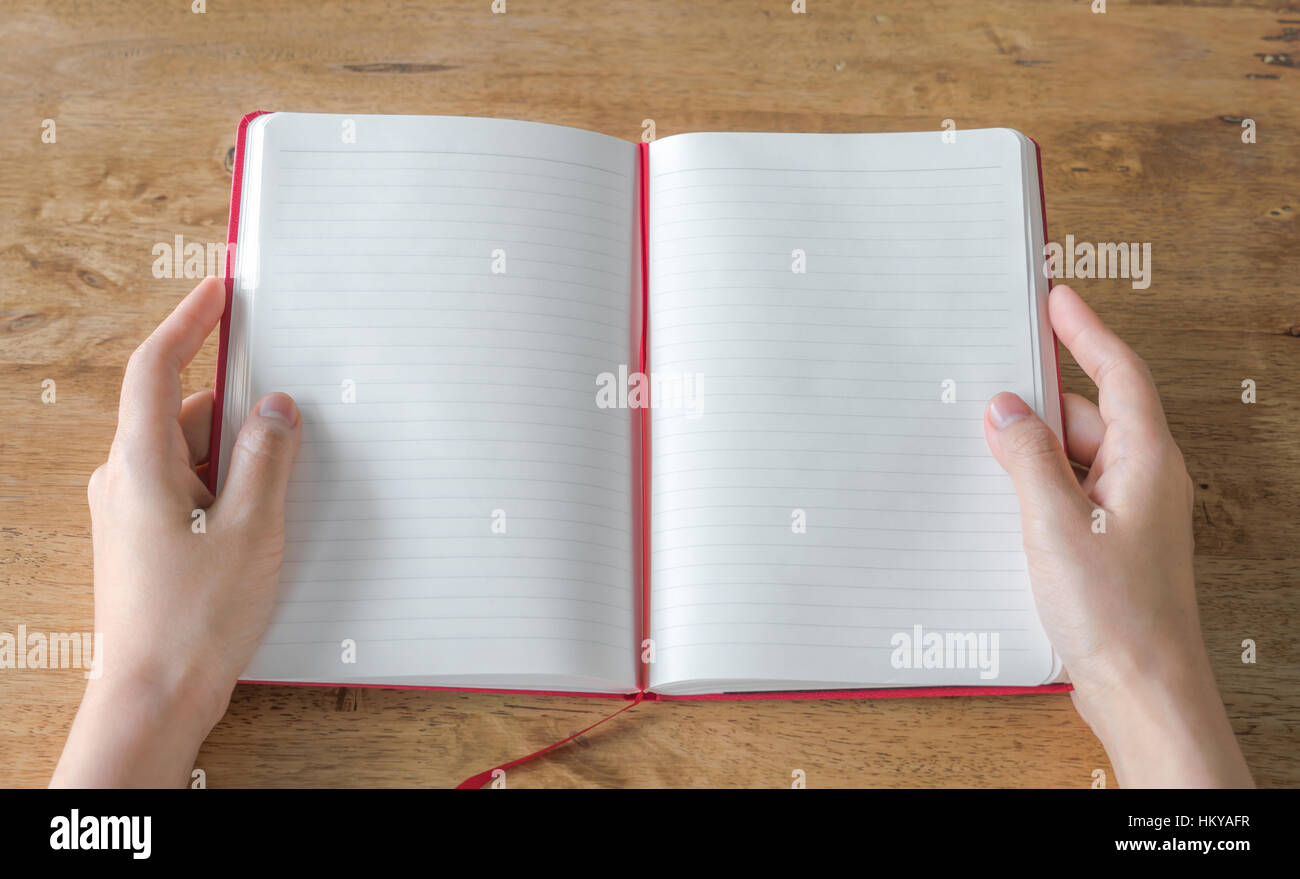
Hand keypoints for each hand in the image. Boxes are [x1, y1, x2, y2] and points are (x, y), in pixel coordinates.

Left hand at [51, 277, 301, 787]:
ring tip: (280, 483)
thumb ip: (268, 459)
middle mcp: (124, 480)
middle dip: (234, 405)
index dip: (189, 321)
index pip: (156, 367)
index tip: (219, 291)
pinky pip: (186, 487)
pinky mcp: (144, 539)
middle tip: (286, 409)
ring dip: (234, 454)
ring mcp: (130, 511)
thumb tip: (277, 408)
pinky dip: (224, 484)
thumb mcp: (253, 529)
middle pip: (180, 411)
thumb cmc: (196, 620)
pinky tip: (261, 514)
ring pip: (187, 453)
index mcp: (140, 465)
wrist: (154, 696)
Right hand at [983, 284, 1250, 787]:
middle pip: (1091, 414)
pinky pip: (1071, 492)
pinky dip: (1037, 483)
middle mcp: (1144, 479)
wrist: (1143, 689)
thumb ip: (1026, 459)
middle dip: (1042, 397)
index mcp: (1145, 461)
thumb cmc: (1116, 615)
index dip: (1086, 332)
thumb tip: (1004, 409)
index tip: (1058, 299)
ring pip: (1076, 456)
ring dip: (1034, 447)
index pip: (1119, 374)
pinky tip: (1003, 497)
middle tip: (993, 375)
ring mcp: (1129, 513)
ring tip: (986, 443)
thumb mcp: (1055, 525)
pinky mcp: (1110, 543)